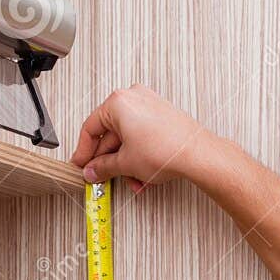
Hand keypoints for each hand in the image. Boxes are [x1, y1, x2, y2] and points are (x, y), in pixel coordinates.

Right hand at [71, 85, 220, 193]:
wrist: (198, 154)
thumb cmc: (166, 149)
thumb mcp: (125, 163)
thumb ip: (103, 167)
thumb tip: (93, 170)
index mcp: (118, 102)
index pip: (91, 128)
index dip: (83, 151)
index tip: (81, 165)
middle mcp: (133, 98)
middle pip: (110, 134)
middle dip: (108, 161)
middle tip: (102, 177)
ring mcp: (149, 105)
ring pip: (127, 138)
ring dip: (125, 163)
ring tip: (131, 180)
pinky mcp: (161, 116)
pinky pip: (141, 136)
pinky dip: (138, 155)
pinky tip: (142, 175)